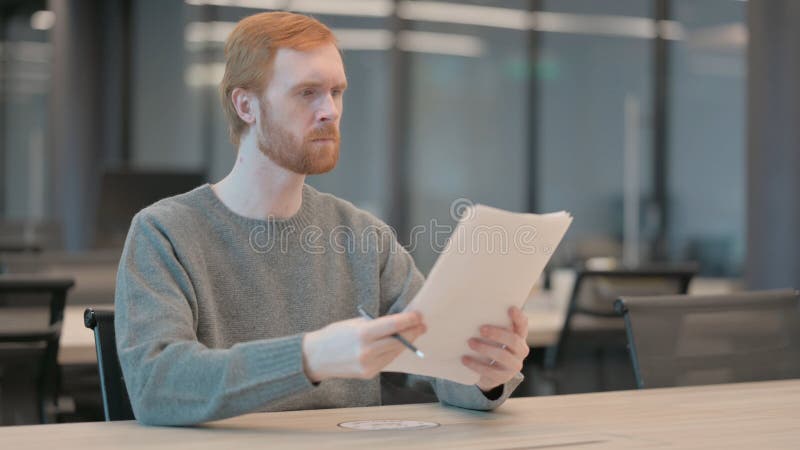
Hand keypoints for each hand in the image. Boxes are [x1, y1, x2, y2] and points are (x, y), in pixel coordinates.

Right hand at [302, 311, 425, 382]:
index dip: (408, 320)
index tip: (419, 315)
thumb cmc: (334, 335)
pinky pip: (387, 360)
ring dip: (406, 342)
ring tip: (414, 332)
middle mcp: (367, 352)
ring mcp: (368, 365)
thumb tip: (399, 322)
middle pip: (398, 341)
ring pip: (395, 352)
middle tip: (422, 324)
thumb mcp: (354, 323)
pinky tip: (399, 344)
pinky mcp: (369, 374)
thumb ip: (376, 324)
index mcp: (362, 334)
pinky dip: (394, 351)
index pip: (392, 326)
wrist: (315, 357)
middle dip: (412, 332)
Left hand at [462, 306, 528, 391]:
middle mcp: (520, 350)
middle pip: (513, 340)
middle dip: (497, 333)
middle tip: (481, 329)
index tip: (510, 308)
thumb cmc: (490, 345)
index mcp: (519, 336)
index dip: (518, 317)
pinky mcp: (503, 377)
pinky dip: (476, 365)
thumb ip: (490, 324)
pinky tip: (465, 359)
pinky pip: (491, 371)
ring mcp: (513, 365)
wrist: (488, 373)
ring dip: (485, 348)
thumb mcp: (493, 336)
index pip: (523, 325)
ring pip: (502, 356)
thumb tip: (470, 311)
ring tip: (470, 342)